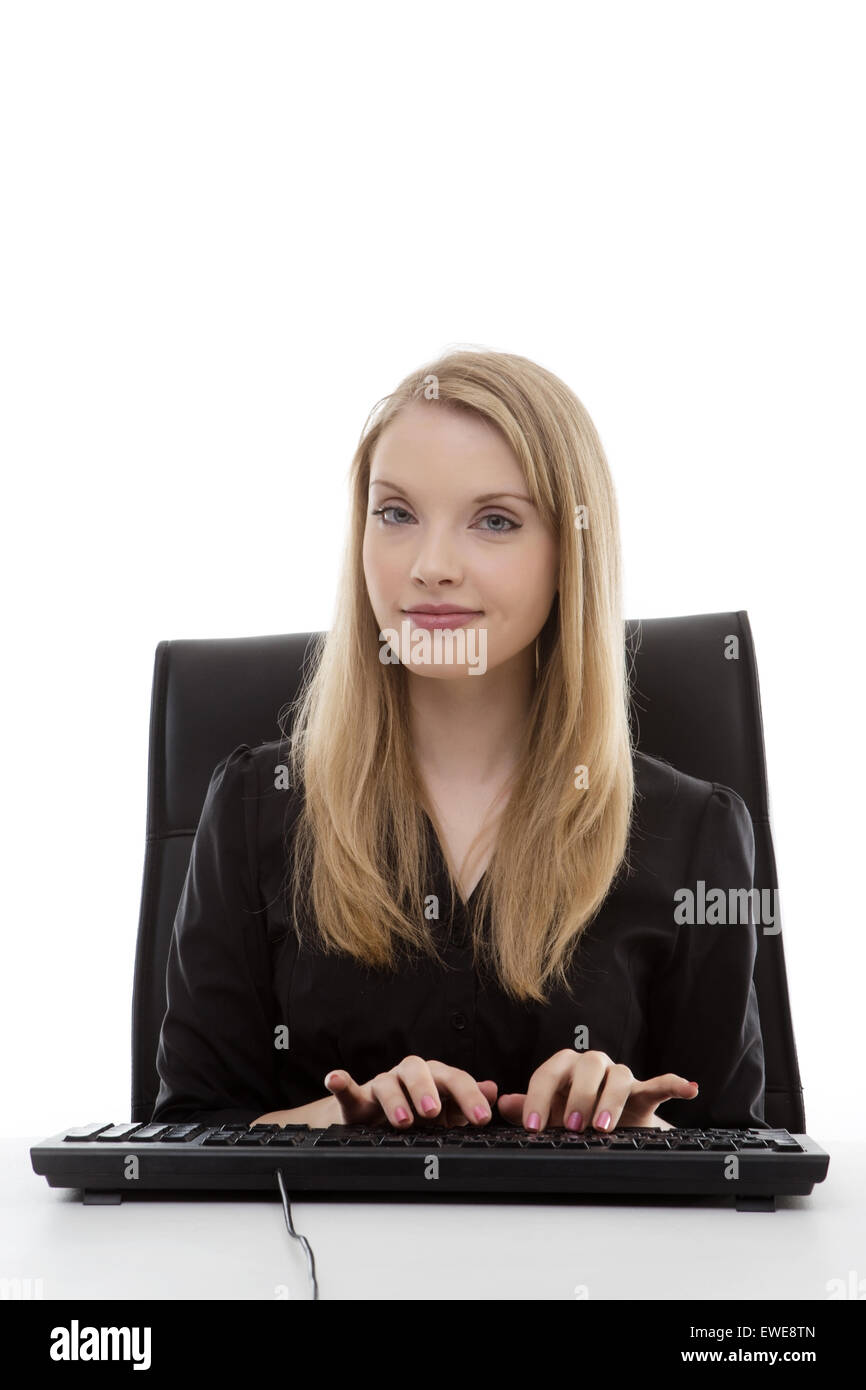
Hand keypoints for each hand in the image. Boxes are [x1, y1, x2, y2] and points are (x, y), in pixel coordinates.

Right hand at [322, 1056, 498, 1128]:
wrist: (376, 1122)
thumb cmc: (416, 1113)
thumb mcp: (446, 1110)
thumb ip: (467, 1101)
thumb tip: (492, 1090)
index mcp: (433, 1077)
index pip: (454, 1080)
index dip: (469, 1096)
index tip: (482, 1118)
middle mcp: (407, 1076)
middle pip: (418, 1071)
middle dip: (427, 1090)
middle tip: (434, 1112)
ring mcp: (381, 1085)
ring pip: (386, 1082)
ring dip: (395, 1099)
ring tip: (403, 1120)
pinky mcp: (355, 1098)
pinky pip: (346, 1088)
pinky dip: (341, 1082)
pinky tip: (335, 1079)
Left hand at [495, 1050, 698, 1131]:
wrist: (609, 1130)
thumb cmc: (573, 1117)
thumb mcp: (549, 1114)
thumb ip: (526, 1109)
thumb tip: (502, 1102)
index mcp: (566, 1068)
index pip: (549, 1072)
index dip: (539, 1098)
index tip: (534, 1127)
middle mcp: (593, 1065)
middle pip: (587, 1066)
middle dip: (578, 1096)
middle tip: (572, 1127)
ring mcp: (620, 1076)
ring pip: (620, 1075)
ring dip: (611, 1099)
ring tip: (602, 1126)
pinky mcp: (645, 1093)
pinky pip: (661, 1082)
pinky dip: (674, 1083)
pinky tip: (688, 1088)